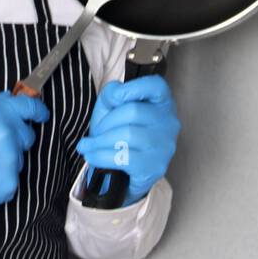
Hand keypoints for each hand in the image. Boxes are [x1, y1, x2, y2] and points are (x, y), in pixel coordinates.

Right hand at [0, 90, 49, 214]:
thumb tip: (11, 98)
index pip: (30, 108)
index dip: (38, 110)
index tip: (42, 114)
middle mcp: (8, 136)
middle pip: (27, 135)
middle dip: (15, 137)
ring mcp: (10, 162)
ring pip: (19, 158)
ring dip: (6, 158)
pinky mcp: (8, 185)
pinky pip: (12, 178)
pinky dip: (0, 177)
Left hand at [74, 74, 179, 206]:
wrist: (124, 171)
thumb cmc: (119, 133)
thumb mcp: (112, 107)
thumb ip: (112, 94)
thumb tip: (114, 95)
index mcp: (162, 102)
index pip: (155, 86)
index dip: (131, 89)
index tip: (113, 99)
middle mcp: (169, 122)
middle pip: (133, 111)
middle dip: (106, 122)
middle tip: (95, 132)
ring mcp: (165, 146)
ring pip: (128, 135)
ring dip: (100, 141)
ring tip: (88, 146)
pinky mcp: (155, 167)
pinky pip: (124, 158)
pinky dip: (101, 156)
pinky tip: (92, 156)